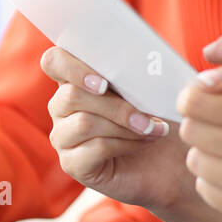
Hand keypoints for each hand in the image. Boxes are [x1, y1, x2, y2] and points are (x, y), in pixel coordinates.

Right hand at [40, 47, 193, 213]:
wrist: (166, 157)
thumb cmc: (157, 114)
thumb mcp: (150, 88)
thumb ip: (138, 70)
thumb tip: (145, 58)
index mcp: (76, 79)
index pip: (54, 61)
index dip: (72, 67)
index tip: (104, 83)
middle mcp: (62, 107)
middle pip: (72, 95)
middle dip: (117, 105)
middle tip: (149, 114)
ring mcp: (63, 136)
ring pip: (84, 123)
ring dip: (126, 125)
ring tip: (153, 128)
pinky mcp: (72, 163)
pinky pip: (94, 148)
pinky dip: (126, 143)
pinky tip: (144, 141)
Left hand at [176, 60, 221, 221]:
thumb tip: (198, 83)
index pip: (194, 102)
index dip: (193, 98)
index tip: (201, 100)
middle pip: (190, 130)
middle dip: (201, 125)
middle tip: (221, 126)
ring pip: (194, 160)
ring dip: (207, 153)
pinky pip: (203, 188)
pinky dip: (214, 180)